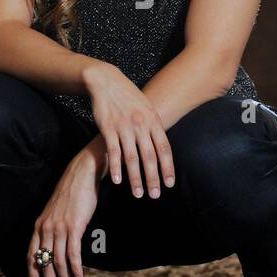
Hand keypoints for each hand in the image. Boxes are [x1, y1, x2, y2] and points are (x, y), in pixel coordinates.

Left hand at [27, 145, 100, 276]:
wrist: (81, 174)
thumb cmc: (71, 194)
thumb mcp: (55, 213)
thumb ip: (53, 230)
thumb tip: (57, 250)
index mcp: (39, 226)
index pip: (31, 256)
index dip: (32, 275)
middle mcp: (46, 228)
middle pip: (44, 263)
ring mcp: (59, 227)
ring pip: (59, 261)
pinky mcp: (74, 226)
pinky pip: (73, 253)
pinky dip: (75, 268)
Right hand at [83, 62, 174, 198]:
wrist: (106, 81)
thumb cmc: (128, 96)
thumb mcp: (146, 107)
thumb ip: (154, 126)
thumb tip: (162, 145)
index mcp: (153, 120)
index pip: (164, 148)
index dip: (167, 167)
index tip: (169, 184)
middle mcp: (140, 124)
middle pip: (149, 156)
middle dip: (153, 178)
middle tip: (155, 195)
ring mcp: (124, 126)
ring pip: (132, 157)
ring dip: (135, 178)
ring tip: (138, 194)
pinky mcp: (108, 128)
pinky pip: (113, 151)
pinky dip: (116, 167)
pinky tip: (118, 180)